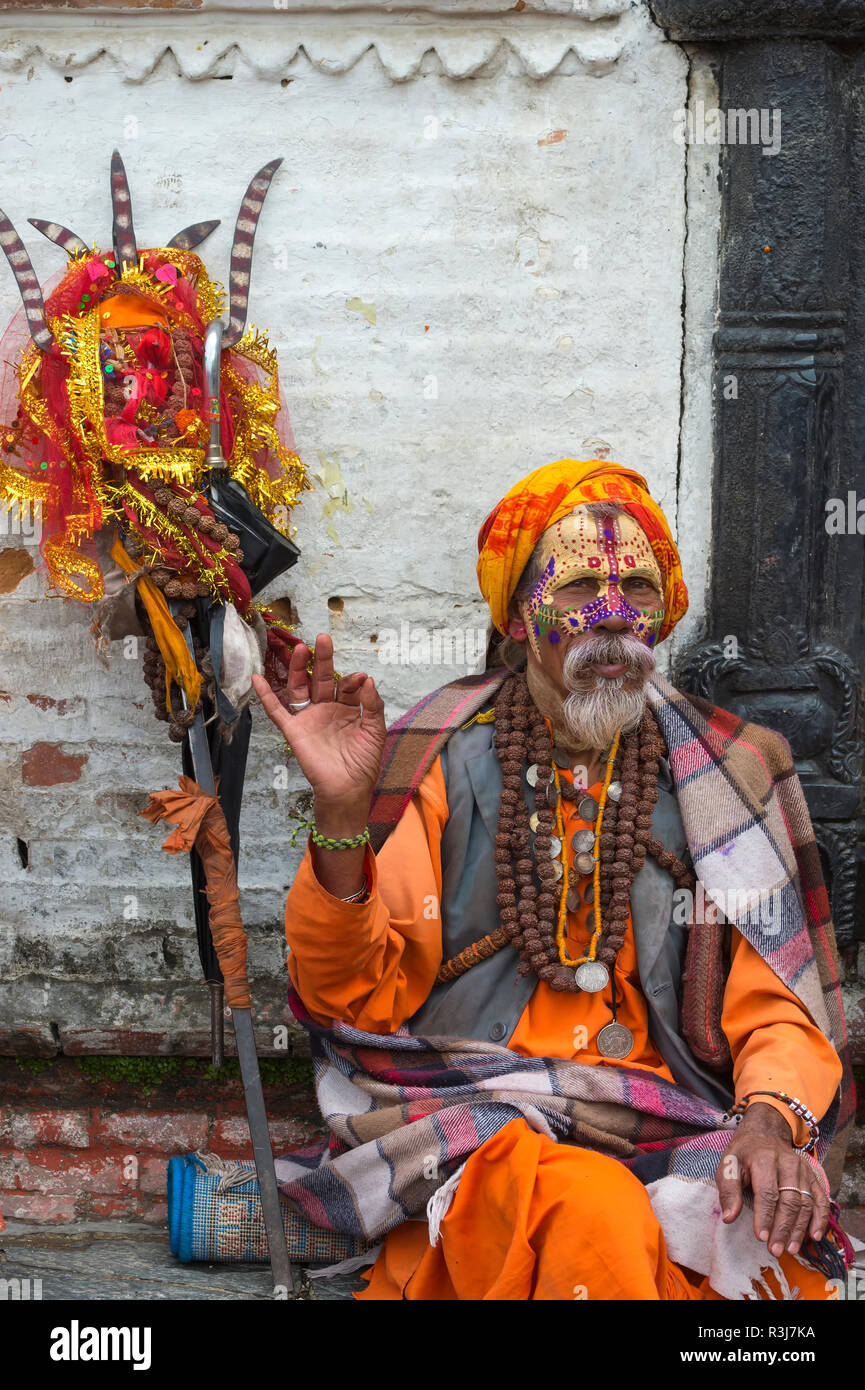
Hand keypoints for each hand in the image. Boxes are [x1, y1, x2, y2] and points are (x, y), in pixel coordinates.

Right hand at [252, 634, 386, 813]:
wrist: (346, 790)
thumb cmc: (363, 763)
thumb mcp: (375, 731)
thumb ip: (373, 705)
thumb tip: (368, 679)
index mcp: (348, 709)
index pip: (348, 686)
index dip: (354, 680)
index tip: (361, 678)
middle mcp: (327, 709)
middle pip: (322, 679)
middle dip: (323, 660)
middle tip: (323, 638)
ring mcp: (309, 718)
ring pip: (300, 688)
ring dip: (298, 669)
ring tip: (300, 649)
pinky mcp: (294, 730)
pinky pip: (277, 711)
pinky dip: (266, 695)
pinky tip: (258, 678)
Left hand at [715, 1102, 828, 1258]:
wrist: (764, 1134)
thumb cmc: (744, 1154)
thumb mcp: (728, 1164)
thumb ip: (728, 1190)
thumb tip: (729, 1218)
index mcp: (763, 1158)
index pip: (767, 1192)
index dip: (765, 1216)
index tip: (761, 1237)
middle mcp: (787, 1163)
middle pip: (789, 1200)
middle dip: (782, 1228)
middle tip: (775, 1250)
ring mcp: (802, 1170)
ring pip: (805, 1202)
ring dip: (799, 1228)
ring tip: (790, 1249)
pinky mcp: (812, 1176)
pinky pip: (820, 1199)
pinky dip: (820, 1218)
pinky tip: (814, 1236)